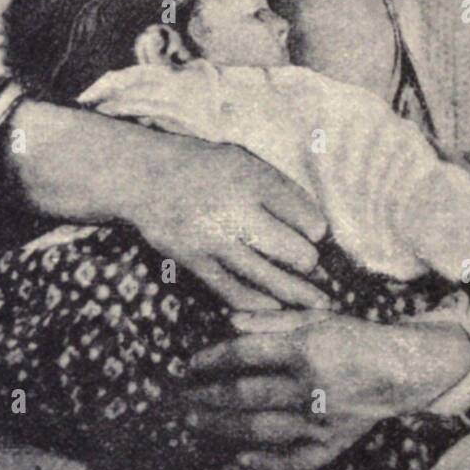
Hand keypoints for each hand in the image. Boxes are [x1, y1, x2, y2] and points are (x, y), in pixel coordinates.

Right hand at [126, 136, 328, 310]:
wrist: (148, 176)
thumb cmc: (206, 167)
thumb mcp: (247, 162)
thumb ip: (282, 189)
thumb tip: (320, 227)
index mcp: (253, 180)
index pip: (303, 215)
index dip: (317, 230)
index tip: (318, 236)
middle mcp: (235, 210)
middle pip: (291, 250)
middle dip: (308, 264)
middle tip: (316, 271)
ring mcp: (213, 239)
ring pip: (265, 277)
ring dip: (295, 293)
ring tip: (317, 304)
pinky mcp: (194, 261)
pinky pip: (232, 291)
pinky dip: (258, 303)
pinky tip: (276, 308)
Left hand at [179, 310, 469, 469]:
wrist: (404, 367)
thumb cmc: (356, 336)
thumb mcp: (317, 315)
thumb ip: (272, 318)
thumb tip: (230, 320)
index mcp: (306, 348)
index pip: (245, 354)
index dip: (212, 359)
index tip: (190, 364)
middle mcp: (311, 386)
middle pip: (246, 393)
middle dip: (208, 396)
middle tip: (182, 398)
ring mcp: (322, 419)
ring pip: (262, 429)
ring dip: (223, 427)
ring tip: (196, 423)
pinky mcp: (333, 444)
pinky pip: (294, 461)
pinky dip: (266, 464)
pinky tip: (239, 459)